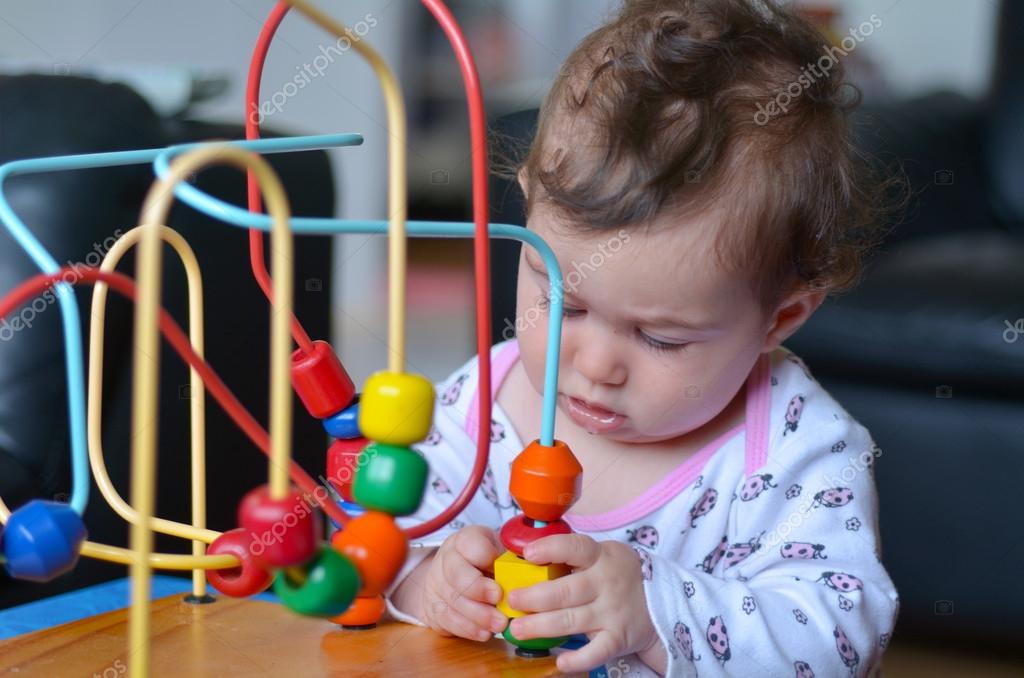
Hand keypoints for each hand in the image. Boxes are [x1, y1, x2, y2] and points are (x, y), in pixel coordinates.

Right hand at [420, 526, 508, 641]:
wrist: (454, 577)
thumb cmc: (485, 562)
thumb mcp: (498, 551)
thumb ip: (509, 559)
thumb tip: (529, 575)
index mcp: (465, 540)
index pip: (470, 544)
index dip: (485, 558)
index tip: (501, 571)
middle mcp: (447, 559)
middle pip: (456, 574)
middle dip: (479, 590)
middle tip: (499, 599)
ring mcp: (437, 583)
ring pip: (453, 600)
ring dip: (478, 615)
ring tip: (499, 623)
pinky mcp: (434, 608)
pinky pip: (448, 620)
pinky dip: (468, 629)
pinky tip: (484, 633)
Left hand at [507, 534, 660, 673]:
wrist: (661, 601)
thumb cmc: (617, 574)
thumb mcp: (601, 555)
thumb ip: (571, 556)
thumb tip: (525, 558)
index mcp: (600, 557)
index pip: (575, 547)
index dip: (551, 549)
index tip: (529, 554)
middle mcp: (606, 583)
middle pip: (566, 591)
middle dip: (535, 597)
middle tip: (512, 600)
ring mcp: (612, 612)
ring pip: (572, 620)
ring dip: (542, 626)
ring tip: (517, 629)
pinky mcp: (618, 638)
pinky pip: (598, 651)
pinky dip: (580, 659)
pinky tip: (561, 661)